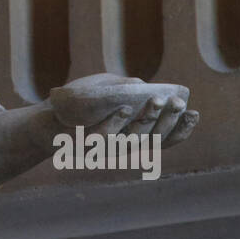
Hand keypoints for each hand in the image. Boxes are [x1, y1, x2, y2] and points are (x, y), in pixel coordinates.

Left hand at [49, 74, 198, 147]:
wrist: (44, 116)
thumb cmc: (78, 102)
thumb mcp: (106, 90)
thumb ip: (127, 89)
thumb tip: (148, 89)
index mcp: (131, 136)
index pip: (163, 139)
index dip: (181, 130)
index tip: (195, 113)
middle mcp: (120, 147)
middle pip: (151, 140)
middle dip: (168, 121)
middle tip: (177, 102)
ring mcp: (101, 148)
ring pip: (130, 141)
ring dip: (145, 120)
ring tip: (156, 99)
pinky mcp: (80, 145)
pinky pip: (102, 137)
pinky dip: (115, 122)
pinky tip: (125, 108)